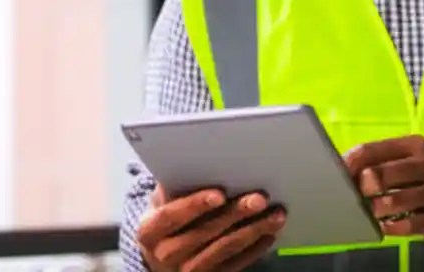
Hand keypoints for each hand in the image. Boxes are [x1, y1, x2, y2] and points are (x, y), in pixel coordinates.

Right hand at [136, 184, 286, 271]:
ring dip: (252, 230)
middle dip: (234, 214)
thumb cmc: (168, 216)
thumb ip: (176, 186)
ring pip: (223, 250)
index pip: (170, 217)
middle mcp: (165, 255)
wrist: (162, 254)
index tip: (219, 193)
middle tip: (259, 198)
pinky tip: (269, 233)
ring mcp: (187, 271)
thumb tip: (202, 161)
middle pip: (203, 233)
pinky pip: (235, 265)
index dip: (194, 205)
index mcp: (149, 231)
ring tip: (274, 214)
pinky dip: (255, 249)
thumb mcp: (162, 201)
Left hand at [344, 135, 423, 249]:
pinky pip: (409, 225)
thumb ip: (384, 165)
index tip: (336, 176)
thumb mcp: (415, 166)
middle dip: (362, 190)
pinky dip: (392, 228)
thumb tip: (344, 170)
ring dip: (377, 211)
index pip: (372, 150)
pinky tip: (387, 227)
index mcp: (416, 146)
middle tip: (356, 199)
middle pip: (381, 175)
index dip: (350, 165)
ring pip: (394, 201)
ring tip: (373, 214)